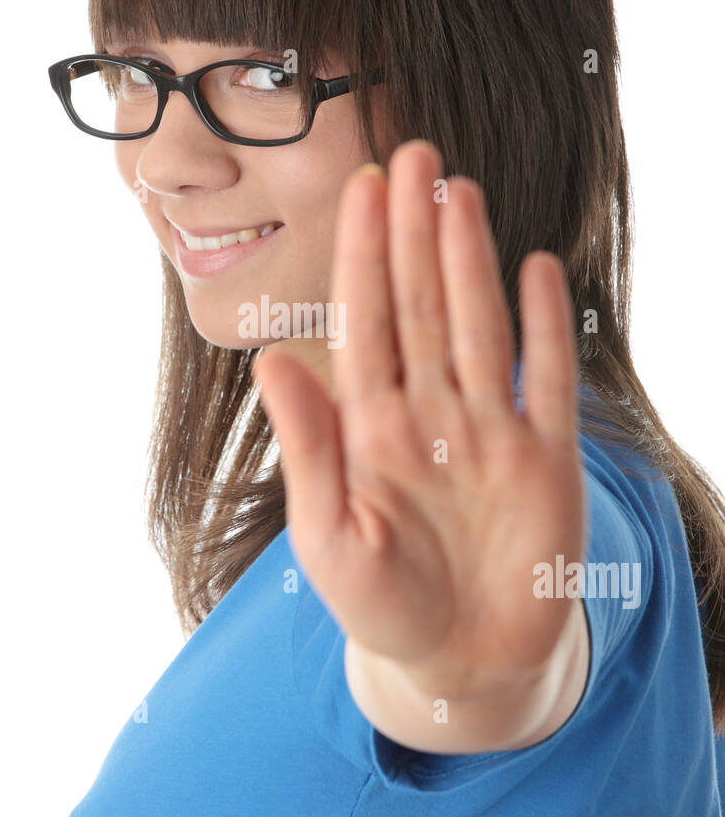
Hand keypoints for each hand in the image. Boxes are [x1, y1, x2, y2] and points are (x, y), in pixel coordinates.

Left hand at [253, 140, 584, 733]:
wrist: (462, 664)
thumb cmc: (383, 606)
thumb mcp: (328, 537)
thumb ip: (306, 448)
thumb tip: (270, 359)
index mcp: (370, 428)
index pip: (366, 322)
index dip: (363, 255)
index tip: (360, 188)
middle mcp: (429, 414)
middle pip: (422, 305)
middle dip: (414, 231)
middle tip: (413, 152)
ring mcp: (490, 432)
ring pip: (478, 326)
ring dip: (470, 259)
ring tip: (458, 190)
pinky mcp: (547, 461)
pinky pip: (547, 380)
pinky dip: (543, 327)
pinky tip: (535, 268)